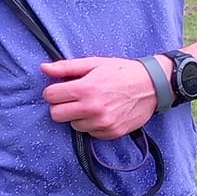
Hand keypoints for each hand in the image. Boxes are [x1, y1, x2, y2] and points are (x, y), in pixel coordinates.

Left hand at [40, 56, 157, 139]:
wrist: (152, 86)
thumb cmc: (122, 72)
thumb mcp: (95, 63)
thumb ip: (67, 67)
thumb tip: (44, 68)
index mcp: (85, 88)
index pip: (50, 96)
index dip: (52, 91)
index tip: (60, 89)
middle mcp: (92, 108)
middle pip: (56, 115)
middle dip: (60, 106)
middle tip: (72, 98)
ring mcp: (101, 123)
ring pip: (73, 125)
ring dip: (77, 116)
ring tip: (92, 104)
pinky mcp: (110, 133)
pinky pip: (89, 133)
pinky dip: (92, 124)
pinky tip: (102, 113)